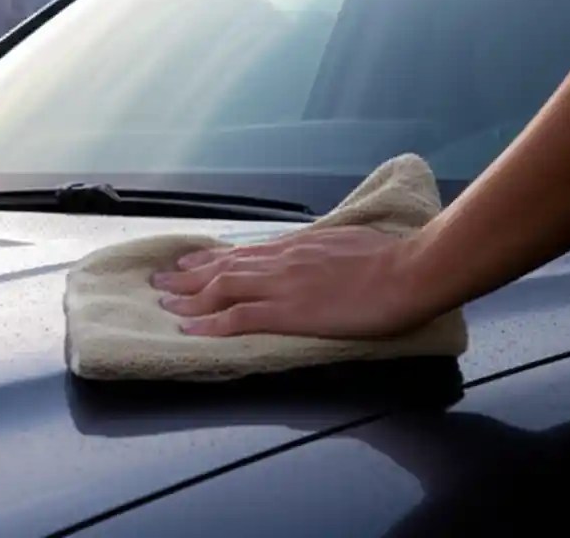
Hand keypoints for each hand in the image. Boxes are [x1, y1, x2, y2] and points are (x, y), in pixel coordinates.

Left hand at [152, 226, 433, 338]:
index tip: (190, 261)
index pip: (244, 252)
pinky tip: (189, 327)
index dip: (213, 258)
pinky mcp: (287, 310)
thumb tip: (314, 255)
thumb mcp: (346, 242)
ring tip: (164, 301)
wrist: (408, 270)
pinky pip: (238, 316)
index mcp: (296, 246)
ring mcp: (281, 284)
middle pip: (223, 267)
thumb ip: (320, 250)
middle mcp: (280, 260)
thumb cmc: (389, 258)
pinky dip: (210, 322)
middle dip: (188, 275)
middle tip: (161, 280)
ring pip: (221, 287)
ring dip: (188, 295)